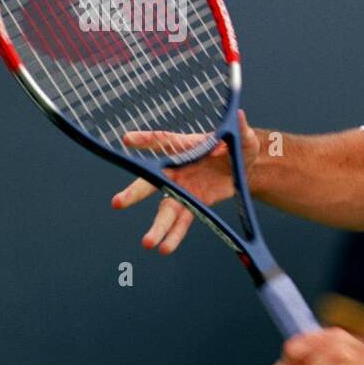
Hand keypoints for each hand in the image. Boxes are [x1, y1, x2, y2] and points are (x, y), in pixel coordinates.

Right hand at [110, 110, 260, 253]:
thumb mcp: (243, 138)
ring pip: (166, 209)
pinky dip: (174, 235)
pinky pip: (182, 222)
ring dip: (157, 226)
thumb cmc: (238, 146)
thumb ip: (239, 129)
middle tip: (118, 203)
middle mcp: (177, 169)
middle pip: (153, 181)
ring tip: (147, 243)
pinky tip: (165, 248)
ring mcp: (182, 189)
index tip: (127, 140)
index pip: (163, 141)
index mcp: (185, 147)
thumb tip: (239, 116)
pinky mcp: (193, 205)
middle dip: (136, 192)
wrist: (245, 168)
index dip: (146, 140)